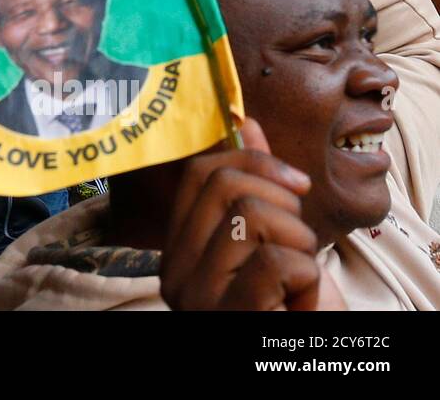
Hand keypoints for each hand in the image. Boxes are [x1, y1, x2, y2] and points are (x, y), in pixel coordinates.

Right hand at [160, 119, 337, 310]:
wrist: (301, 359)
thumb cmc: (291, 307)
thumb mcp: (276, 238)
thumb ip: (255, 184)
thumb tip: (246, 121)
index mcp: (177, 246)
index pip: (200, 172)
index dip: (254, 162)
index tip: (296, 185)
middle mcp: (173, 269)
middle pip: (226, 186)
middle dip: (284, 204)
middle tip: (298, 243)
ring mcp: (195, 296)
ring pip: (255, 218)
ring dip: (300, 246)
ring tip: (297, 281)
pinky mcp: (226, 316)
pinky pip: (278, 262)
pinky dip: (309, 279)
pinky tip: (298, 304)